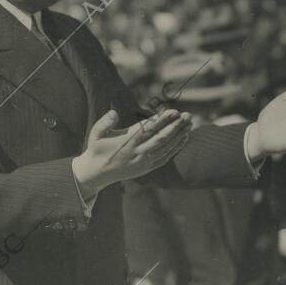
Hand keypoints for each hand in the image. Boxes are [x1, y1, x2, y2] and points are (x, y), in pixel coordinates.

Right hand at [72, 108, 192, 196]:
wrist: (97, 173)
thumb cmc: (96, 149)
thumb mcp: (95, 134)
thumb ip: (104, 122)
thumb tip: (114, 112)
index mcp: (126, 143)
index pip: (148, 129)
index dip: (162, 120)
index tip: (173, 111)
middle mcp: (137, 153)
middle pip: (161, 138)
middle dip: (176, 126)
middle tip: (188, 114)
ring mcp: (143, 162)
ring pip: (166, 148)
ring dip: (179, 135)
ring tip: (190, 123)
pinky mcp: (146, 168)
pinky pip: (165, 158)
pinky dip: (176, 148)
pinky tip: (184, 138)